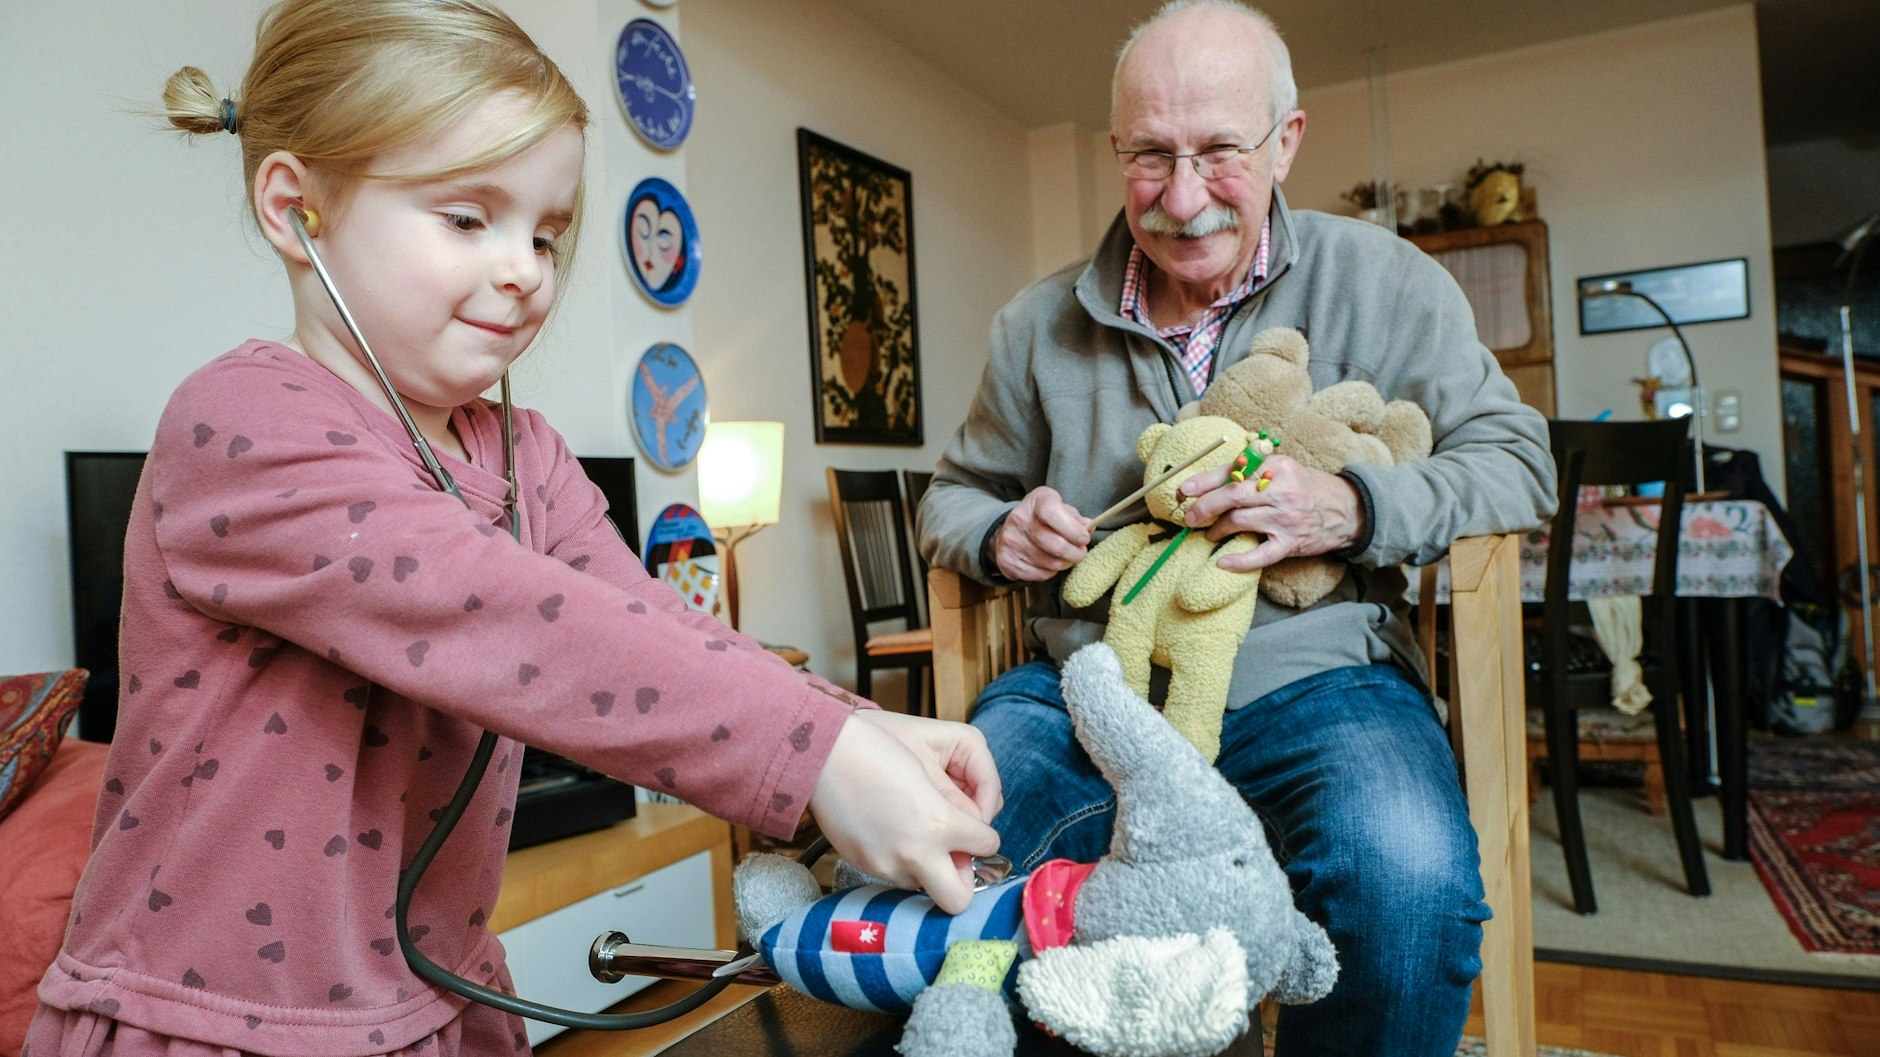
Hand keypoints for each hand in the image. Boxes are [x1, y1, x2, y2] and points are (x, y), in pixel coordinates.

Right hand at [808, 710, 1001, 913]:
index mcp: (939, 823)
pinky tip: (891, 833)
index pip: (988, 845)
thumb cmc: (878, 749)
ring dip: (929, 870)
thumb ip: (956, 806)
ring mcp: (887, 865)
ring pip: (925, 887)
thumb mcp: (928, 768)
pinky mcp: (864, 866)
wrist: (822, 755)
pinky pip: (895, 876)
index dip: (984, 835)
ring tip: (916, 836)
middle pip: (959, 899)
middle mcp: (915, 853)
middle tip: (956, 854)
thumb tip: (972, 835)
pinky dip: (901, 863)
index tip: (976, 829)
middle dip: (964, 880)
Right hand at [994, 486, 1089, 581]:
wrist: (1009, 530)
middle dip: (1076, 553)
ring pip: (1050, 563)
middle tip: (1080, 553)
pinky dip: (1050, 572)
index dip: (1073, 529)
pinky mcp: (1007, 561)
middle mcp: (1019, 519)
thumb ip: (1075, 518)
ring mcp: (1010, 541)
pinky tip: (1050, 564)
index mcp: (1036, 501)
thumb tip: (1088, 528)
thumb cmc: (1042, 518)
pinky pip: (1039, 575)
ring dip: (1064, 564)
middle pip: (1055, 545)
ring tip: (1066, 558)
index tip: (1084, 538)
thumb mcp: (1059, 508)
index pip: (1052, 513)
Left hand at [1175, 455, 1364, 572]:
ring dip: (1217, 529)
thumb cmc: (1305, 488)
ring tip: (1209, 534)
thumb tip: (1208, 481)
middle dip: (1204, 506)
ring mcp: (1287, 518)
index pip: (1233, 471)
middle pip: (1232, 495)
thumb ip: (1252, 471)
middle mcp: (1282, 490)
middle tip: (1189, 516)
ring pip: (1240, 521)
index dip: (1204, 481)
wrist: (1346, 510)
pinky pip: (1261, 554)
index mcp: (1277, 466)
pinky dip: (1239, 560)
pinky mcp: (1291, 543)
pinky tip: (1222, 561)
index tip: (1184, 490)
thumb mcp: (1283, 469)